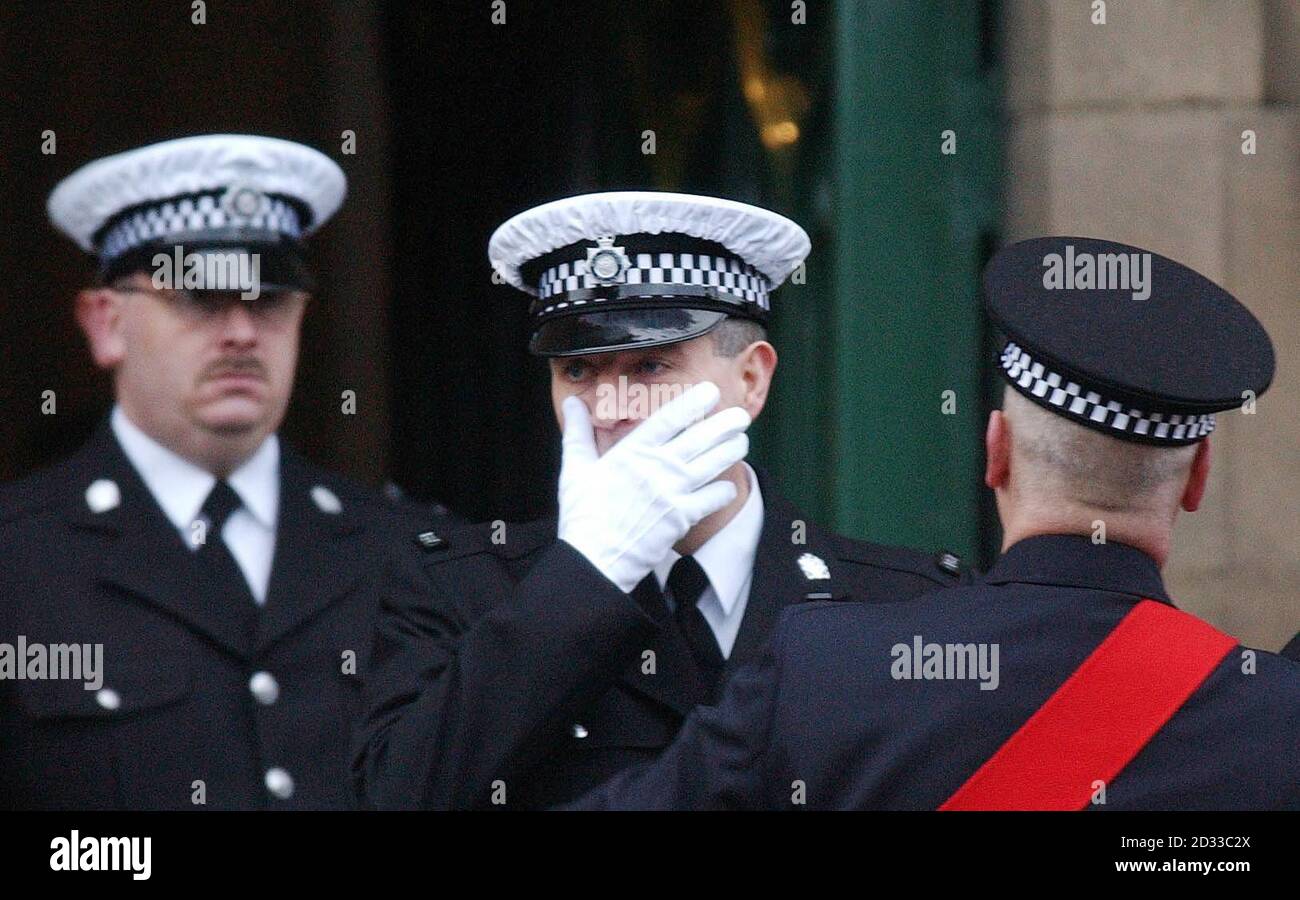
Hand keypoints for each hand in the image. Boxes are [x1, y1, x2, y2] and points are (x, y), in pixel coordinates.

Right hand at [557, 382, 750, 592]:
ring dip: (731, 450)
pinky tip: (728, 485)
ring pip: (712, 464)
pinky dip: (724, 491)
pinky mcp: (682, 518)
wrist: (594, 559)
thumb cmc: (583, 515)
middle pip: (700, 438)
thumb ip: (578, 432)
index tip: (711, 391)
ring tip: (741, 441)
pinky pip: (713, 499)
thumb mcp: (575, 468)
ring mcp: (672, 493)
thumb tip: (571, 402)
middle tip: (740, 415)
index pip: (669, 418)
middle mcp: (657, 468)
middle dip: (725, 424)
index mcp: (632, 452)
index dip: (693, 402)